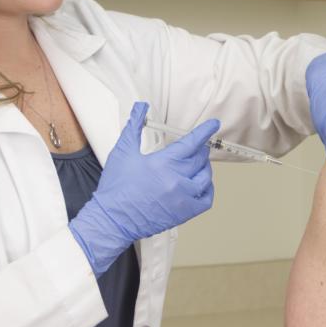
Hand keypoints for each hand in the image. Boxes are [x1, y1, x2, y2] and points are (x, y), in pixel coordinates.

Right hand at [69, 102, 218, 274]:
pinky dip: (206, 189)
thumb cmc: (116, 188)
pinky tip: (200, 184)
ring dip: (203, 168)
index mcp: (164, 163)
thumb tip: (141, 107)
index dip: (205, 131)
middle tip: (194, 148)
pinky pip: (206, 199)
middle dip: (199, 150)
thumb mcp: (123, 152)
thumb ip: (134, 126)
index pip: (192, 142)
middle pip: (200, 159)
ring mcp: (183, 198)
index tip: (213, 125)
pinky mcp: (184, 213)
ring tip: (195, 164)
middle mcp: (177, 180)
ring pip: (205, 177)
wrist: (112, 219)